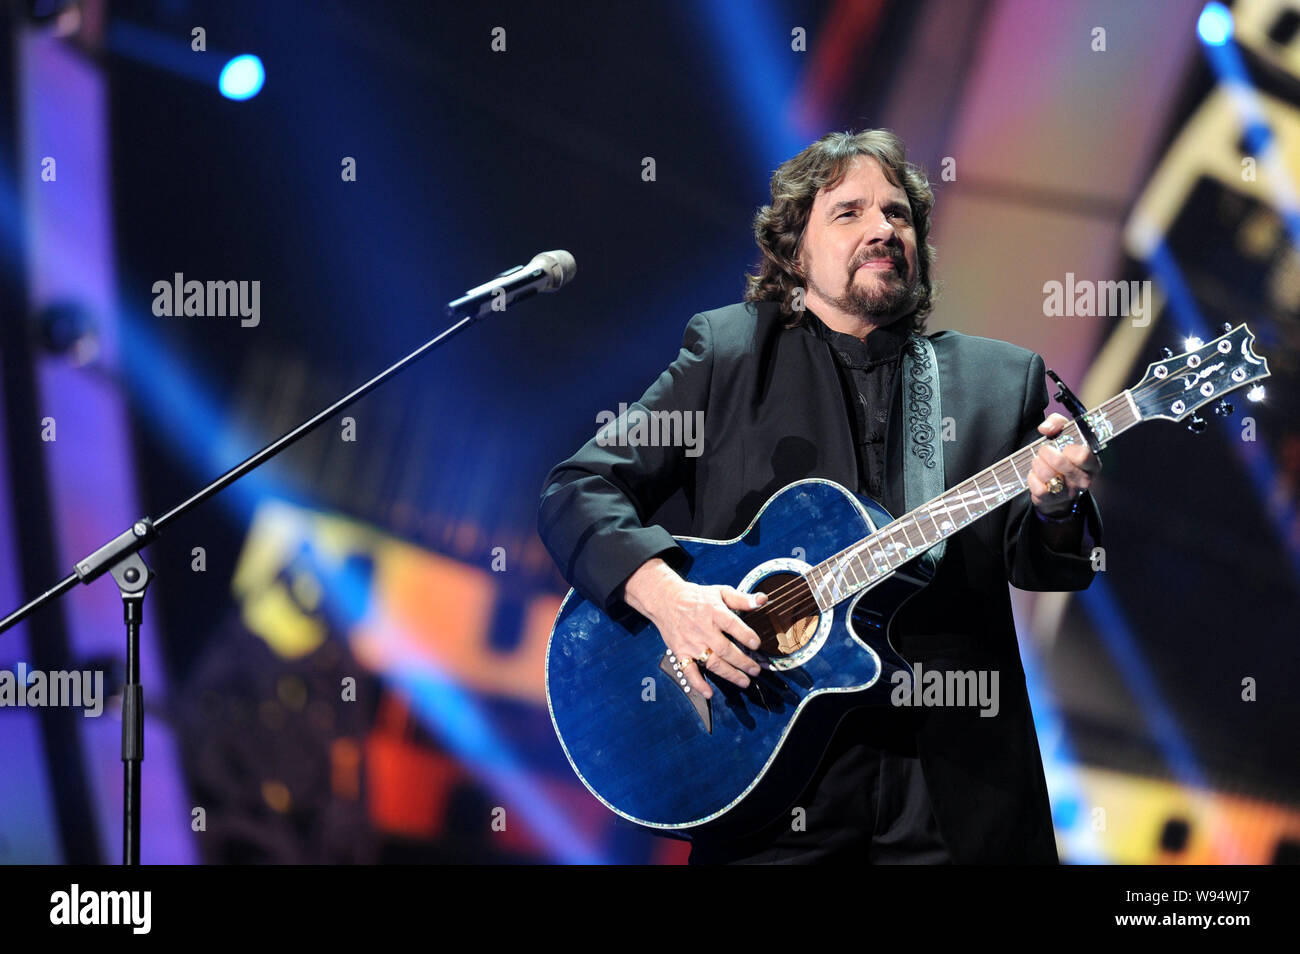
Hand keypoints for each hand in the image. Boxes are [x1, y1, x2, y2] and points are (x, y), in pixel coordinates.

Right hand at [622, 558, 764, 699]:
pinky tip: (708, 692)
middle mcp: (703, 629)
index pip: (732, 625)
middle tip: (756, 670)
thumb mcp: (720, 592)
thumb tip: (763, 600)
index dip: (745, 635)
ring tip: (744, 682)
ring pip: (712, 662)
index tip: (757, 644)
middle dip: (742, 662)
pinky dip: (697, 683)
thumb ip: (742, 598)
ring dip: (729, 674)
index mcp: (714, 612)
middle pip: (725, 649)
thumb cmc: (696, 597)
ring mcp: (691, 643)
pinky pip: (688, 670)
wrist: (665, 600)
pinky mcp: (681, 652)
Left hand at [1028, 412, 1100, 516]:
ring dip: (1038, 463)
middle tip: (1044, 449)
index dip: (1068, 447)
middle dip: (1046, 452)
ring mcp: (1068, 492)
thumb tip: (1045, 428)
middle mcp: (1084, 480)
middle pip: (1061, 463)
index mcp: (1092, 463)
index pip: (1083, 455)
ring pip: (1047, 475)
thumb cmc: (1063, 455)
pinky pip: (1038, 488)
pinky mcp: (1052, 501)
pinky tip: (1035, 474)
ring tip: (1038, 461)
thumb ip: (1057, 423)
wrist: (1056, 485)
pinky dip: (1032, 478)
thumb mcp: (1064, 433)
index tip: (1063, 445)